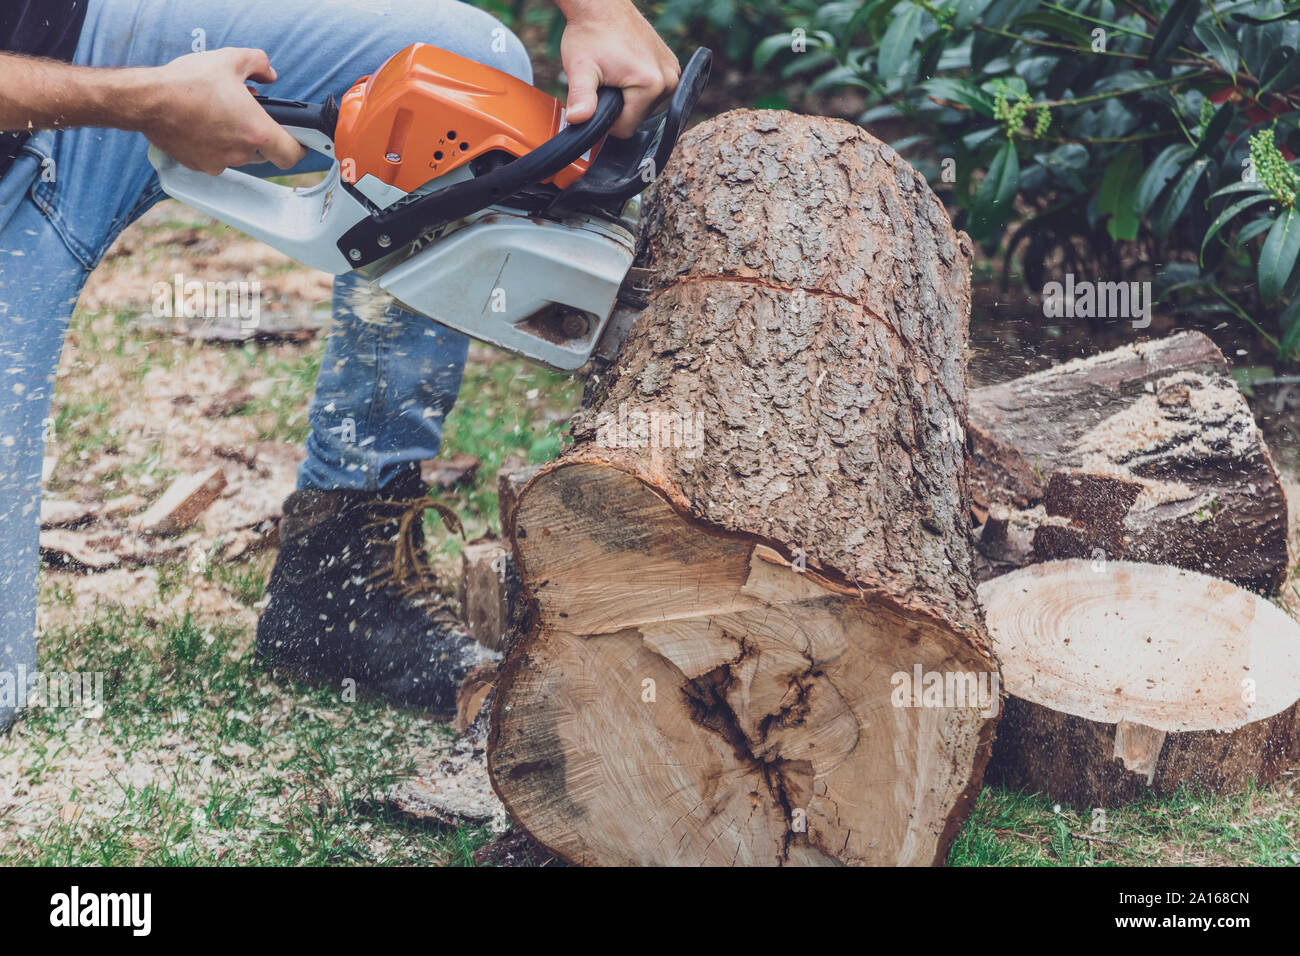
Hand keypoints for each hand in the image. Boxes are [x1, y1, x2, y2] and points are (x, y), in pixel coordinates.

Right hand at [139, 48, 306, 173]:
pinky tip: (204, 124)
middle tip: (249, 113)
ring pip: (241, 155)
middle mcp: (241, 152)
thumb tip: (269, 73)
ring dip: (238, 138)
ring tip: (222, 113)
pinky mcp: (200, 165)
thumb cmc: (187, 82)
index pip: (292, 155)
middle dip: (262, 135)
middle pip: (265, 152)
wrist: (147, 100)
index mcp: (256, 131)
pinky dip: (216, 144)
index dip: (299, 148)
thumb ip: (259, 63)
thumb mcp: (231, 59)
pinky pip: (217, 158)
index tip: (298, 141)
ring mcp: (220, 162)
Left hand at [557, 0, 679, 137]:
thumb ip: (581, 98)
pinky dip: (637, 84)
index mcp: (652, 85)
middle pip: (637, 117)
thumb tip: (576, 120)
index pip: (627, 128)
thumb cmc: (590, 33)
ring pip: (644, 106)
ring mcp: (674, 72)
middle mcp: (670, 80)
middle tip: (606, 78)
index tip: (598, 96)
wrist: (602, 5)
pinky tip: (626, 66)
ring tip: (615, 70)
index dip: (607, 119)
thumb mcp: (580, 69)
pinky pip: (652, 91)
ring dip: (628, 95)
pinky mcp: (672, 65)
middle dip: (618, 104)